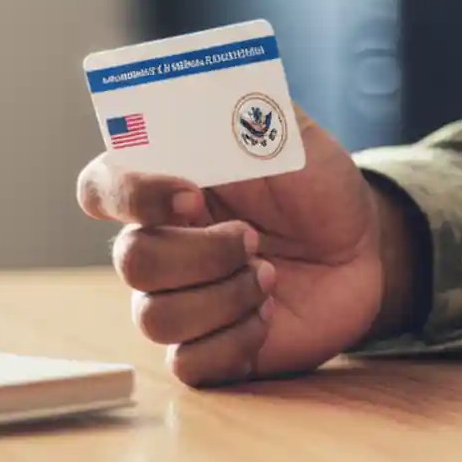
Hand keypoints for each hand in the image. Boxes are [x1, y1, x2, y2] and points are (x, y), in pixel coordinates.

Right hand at [76, 106, 418, 385]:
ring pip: (156, 317)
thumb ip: (245, 107)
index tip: (192, 196)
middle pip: (130, 261)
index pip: (99, 188)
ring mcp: (176, 298)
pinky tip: (265, 317)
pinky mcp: (204, 348)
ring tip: (269, 276)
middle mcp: (155, 242)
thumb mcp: (289, 131)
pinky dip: (234, 341)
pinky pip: (187, 363)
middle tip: (252, 239)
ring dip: (225, 296)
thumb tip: (207, 97)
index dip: (131, 196)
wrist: (361, 247)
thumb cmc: (313, 184)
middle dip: (200, 253)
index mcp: (159, 185)